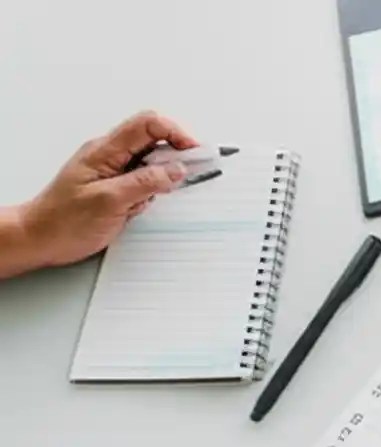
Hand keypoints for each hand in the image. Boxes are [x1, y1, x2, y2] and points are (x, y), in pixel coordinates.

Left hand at [18, 110, 196, 269]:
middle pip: (152, 141)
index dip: (175, 133)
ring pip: (150, 164)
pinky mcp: (115, 187)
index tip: (194, 152)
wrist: (40, 239)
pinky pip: (142, 182)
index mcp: (105, 150)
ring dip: (159, 181)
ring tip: (144, 201)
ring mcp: (112, 171)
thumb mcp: (110, 201)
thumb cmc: (63, 221)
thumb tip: (176, 169)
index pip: (147, 125)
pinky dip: (148, 193)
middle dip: (173, 157)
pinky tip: (136, 208)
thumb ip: (145, 182)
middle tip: (188, 175)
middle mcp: (109, 155)